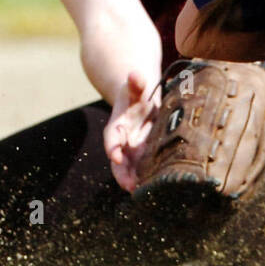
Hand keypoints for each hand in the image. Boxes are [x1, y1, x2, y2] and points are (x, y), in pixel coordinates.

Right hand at [104, 67, 160, 192]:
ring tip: (141, 191)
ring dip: (133, 179)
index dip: (112, 147)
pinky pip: (141, 167)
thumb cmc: (136, 92)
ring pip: (129, 167)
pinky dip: (145, 177)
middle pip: (118, 159)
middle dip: (122, 173)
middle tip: (129, 186)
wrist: (140, 97)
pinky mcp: (142, 153)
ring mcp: (131, 148)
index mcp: (117, 125)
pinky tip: (153, 186)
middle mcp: (122, 140)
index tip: (115, 156)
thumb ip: (136, 82)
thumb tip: (135, 74)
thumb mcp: (137, 86)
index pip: (112, 138)